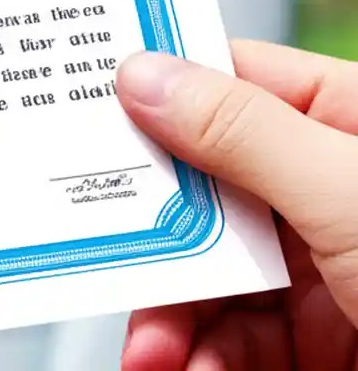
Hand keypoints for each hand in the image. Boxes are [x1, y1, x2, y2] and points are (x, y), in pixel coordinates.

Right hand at [116, 40, 357, 370]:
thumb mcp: (351, 195)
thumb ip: (243, 134)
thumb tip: (148, 74)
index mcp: (353, 123)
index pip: (232, 82)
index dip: (156, 94)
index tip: (84, 109)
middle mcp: (331, 187)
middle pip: (203, 193)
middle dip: (156, 241)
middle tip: (114, 260)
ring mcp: (326, 267)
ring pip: (209, 274)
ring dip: (171, 317)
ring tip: (157, 352)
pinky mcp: (319, 337)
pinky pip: (233, 336)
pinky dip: (199, 357)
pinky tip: (186, 368)